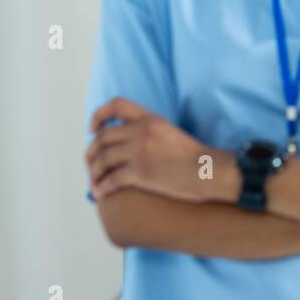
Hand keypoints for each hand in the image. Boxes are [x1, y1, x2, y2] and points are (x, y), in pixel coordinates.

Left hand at [86, 97, 214, 202]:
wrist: (209, 170)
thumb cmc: (195, 157)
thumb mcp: (170, 133)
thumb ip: (150, 132)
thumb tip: (129, 144)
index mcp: (151, 119)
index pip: (116, 105)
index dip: (99, 115)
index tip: (93, 129)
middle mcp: (142, 132)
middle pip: (102, 137)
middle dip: (91, 152)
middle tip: (90, 164)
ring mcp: (140, 152)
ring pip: (102, 159)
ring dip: (93, 173)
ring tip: (94, 183)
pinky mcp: (140, 173)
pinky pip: (110, 180)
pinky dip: (101, 188)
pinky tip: (102, 194)